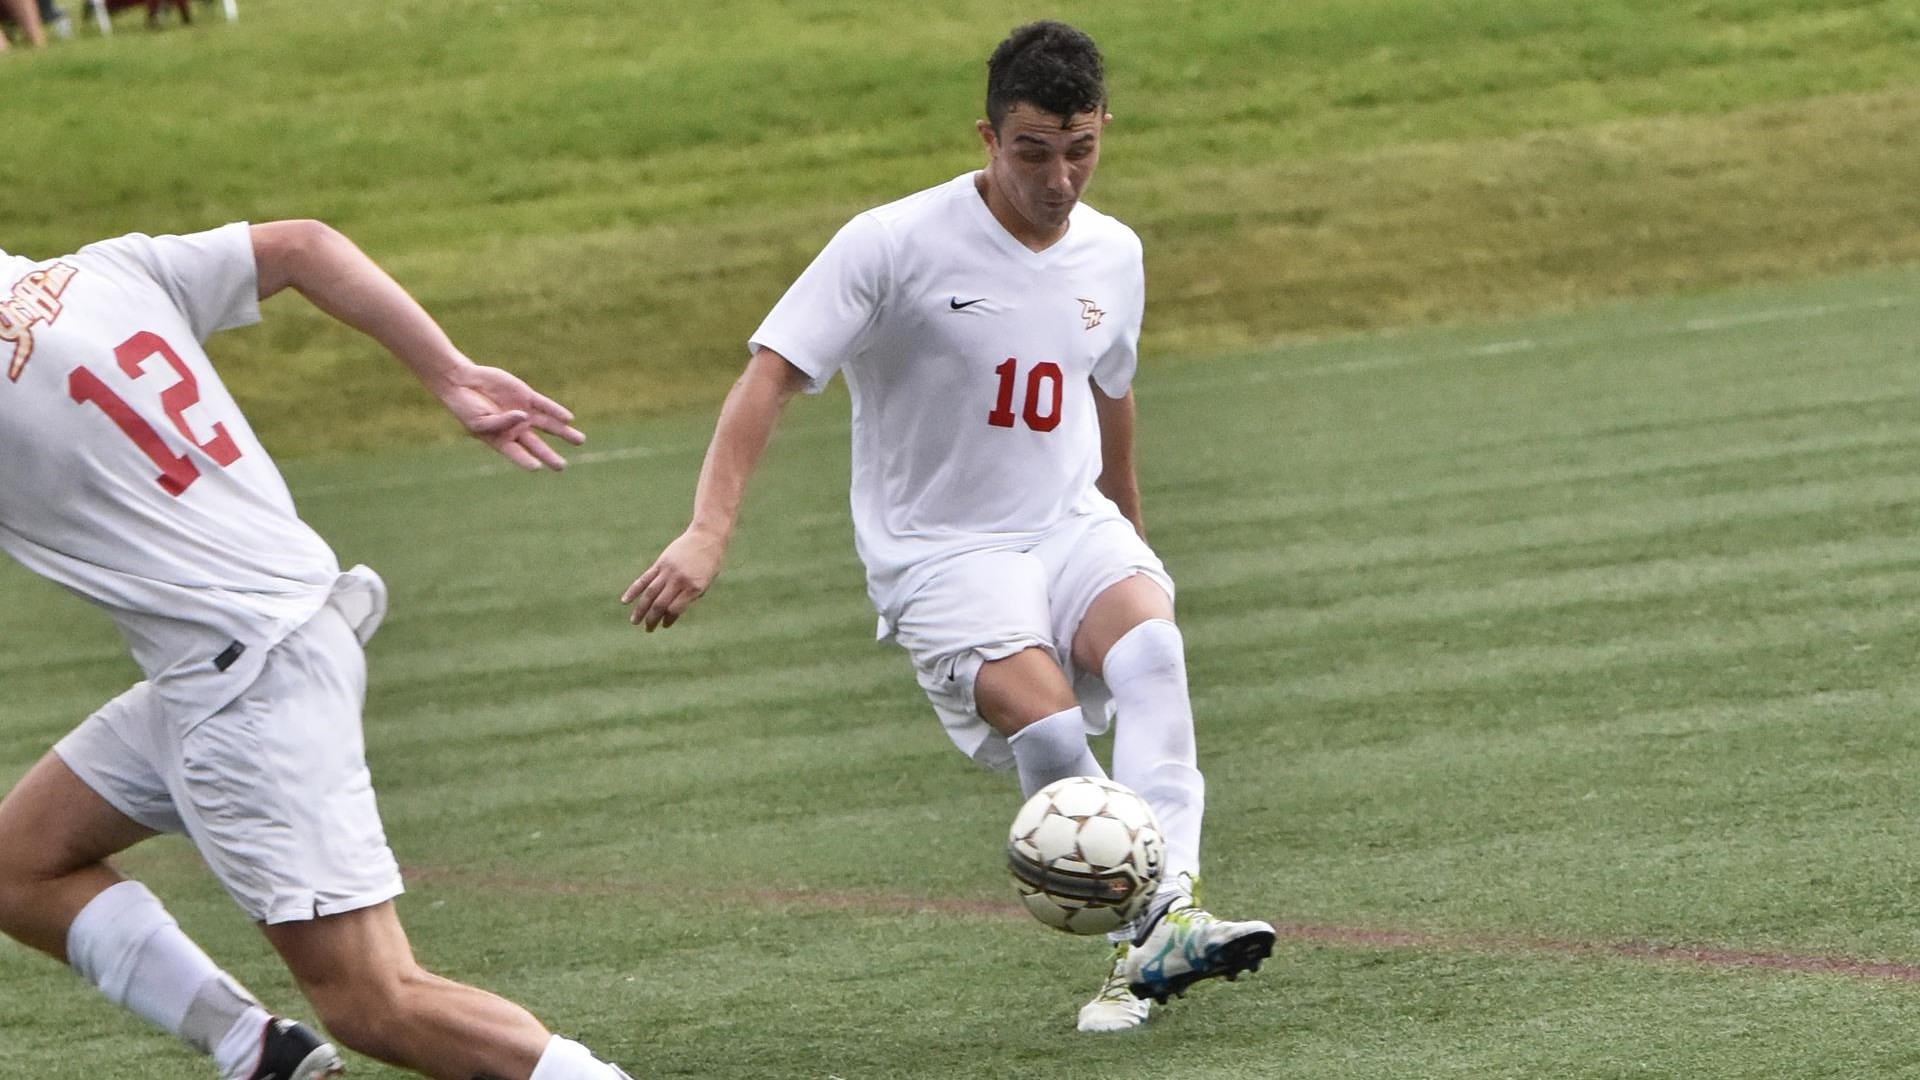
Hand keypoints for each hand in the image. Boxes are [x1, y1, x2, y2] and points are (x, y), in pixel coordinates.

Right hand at [437, 364, 585, 469]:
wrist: (462, 382)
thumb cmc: (466, 407)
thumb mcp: (480, 420)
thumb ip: (502, 422)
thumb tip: (524, 417)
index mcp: (502, 440)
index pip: (518, 454)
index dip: (526, 461)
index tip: (537, 468)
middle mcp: (517, 429)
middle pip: (538, 445)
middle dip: (550, 456)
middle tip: (561, 467)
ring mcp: (524, 413)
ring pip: (548, 425)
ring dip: (564, 432)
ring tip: (580, 440)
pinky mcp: (527, 397)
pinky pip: (545, 406)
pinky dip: (556, 411)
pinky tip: (568, 419)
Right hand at [622, 526, 727, 630]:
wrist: (706, 537)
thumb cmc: (709, 563)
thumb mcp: (705, 583)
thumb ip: (689, 597)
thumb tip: (668, 615)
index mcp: (694, 587)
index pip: (675, 609)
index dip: (668, 619)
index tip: (664, 625)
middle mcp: (679, 580)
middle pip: (660, 604)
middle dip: (652, 619)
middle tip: (648, 629)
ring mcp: (668, 571)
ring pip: (650, 593)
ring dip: (641, 609)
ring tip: (634, 621)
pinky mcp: (660, 563)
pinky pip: (644, 579)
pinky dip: (633, 590)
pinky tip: (625, 601)